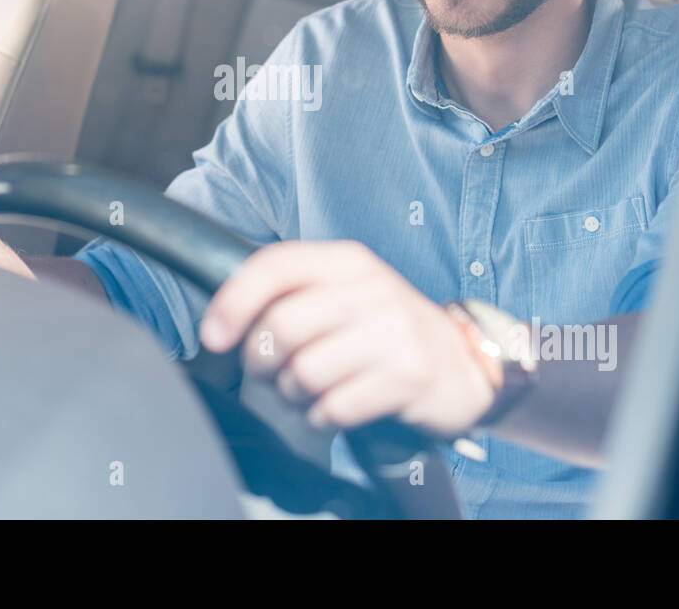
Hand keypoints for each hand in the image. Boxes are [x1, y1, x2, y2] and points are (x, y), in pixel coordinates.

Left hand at [199, 240, 497, 437]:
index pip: (274, 266)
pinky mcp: (408, 376)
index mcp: (348, 261)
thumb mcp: (347, 292)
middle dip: (260, 360)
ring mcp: (394, 332)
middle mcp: (372, 289)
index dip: (232, 302)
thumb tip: (224, 317)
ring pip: (303, 371)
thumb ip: (294, 292)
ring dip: (292, 393)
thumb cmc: (389, 329)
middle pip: (281, 326)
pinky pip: (334, 406)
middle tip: (268, 372)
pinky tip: (333, 408)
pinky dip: (322, 416)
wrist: (466, 363)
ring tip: (308, 391)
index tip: (213, 335)